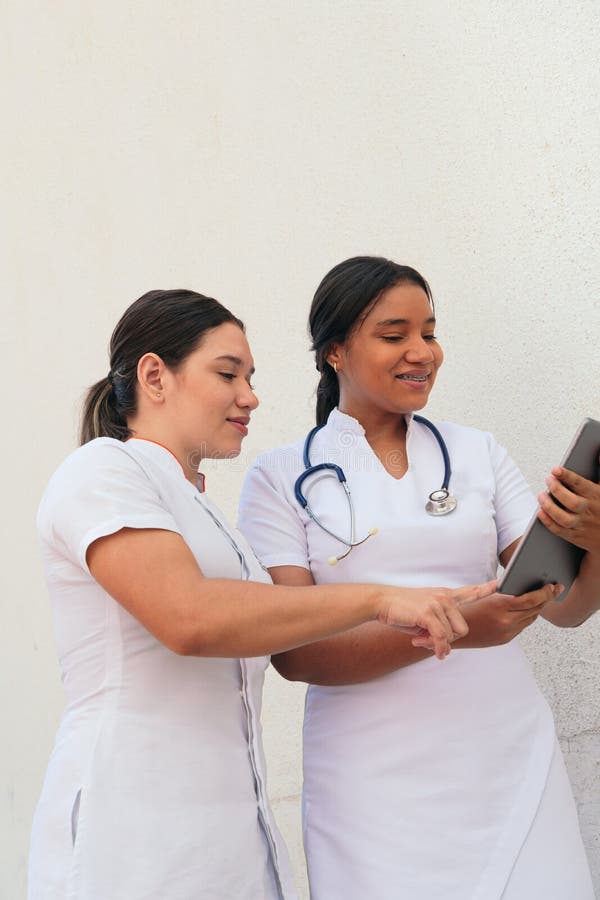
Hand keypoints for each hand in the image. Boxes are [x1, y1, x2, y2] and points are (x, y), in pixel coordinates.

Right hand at [376, 580, 496, 659]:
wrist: (382, 602)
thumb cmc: (401, 610)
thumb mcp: (424, 617)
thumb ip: (438, 627)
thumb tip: (444, 647)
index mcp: (444, 595)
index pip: (469, 592)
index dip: (484, 589)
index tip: (497, 584)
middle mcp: (444, 597)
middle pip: (463, 628)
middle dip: (449, 640)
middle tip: (429, 641)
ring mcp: (437, 604)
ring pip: (451, 635)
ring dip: (437, 644)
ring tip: (420, 640)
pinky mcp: (428, 613)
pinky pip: (441, 637)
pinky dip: (438, 648)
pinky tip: (431, 650)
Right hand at [455, 582, 562, 647]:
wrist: (449, 634)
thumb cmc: (460, 610)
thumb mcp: (477, 595)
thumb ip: (498, 590)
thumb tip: (515, 582)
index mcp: (498, 606)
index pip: (530, 599)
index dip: (544, 592)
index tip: (551, 585)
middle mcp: (505, 621)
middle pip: (535, 609)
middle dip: (547, 598)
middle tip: (556, 588)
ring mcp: (506, 632)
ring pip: (531, 618)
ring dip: (539, 607)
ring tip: (545, 596)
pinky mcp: (504, 640)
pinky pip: (522, 626)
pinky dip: (528, 616)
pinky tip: (530, 608)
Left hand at [537, 462, 599, 554]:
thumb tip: (598, 452)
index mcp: (596, 496)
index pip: (580, 485)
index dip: (567, 477)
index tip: (556, 470)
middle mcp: (589, 511)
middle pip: (571, 502)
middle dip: (557, 490)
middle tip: (547, 480)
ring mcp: (582, 524)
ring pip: (564, 518)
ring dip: (550, 507)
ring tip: (541, 495)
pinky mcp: (575, 536)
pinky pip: (559, 531)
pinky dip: (548, 522)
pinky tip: (540, 512)